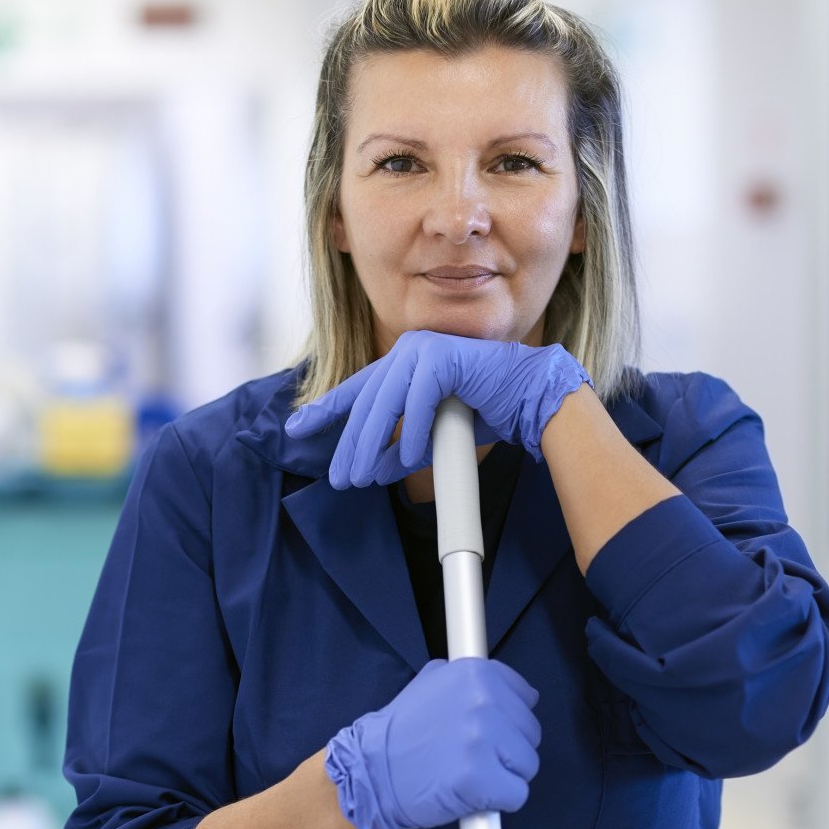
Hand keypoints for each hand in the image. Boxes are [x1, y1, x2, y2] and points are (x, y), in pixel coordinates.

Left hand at [285, 330, 591, 487]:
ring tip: (362, 476)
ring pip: (384, 402)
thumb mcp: (434, 435)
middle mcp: (409, 352)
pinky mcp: (443, 358)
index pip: (358, 391)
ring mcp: (425, 350)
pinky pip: (417, 400)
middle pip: (367, 402)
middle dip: (351, 444)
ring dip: (372, 445)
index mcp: (405, 365)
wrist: (530, 399)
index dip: (325, 411)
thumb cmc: (488, 412)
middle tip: (340, 478)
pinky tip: (408, 459)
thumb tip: (373, 469)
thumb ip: (403, 447)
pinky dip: (412, 432)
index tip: (297, 429)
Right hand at [324, 658, 541, 828]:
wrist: (373, 769)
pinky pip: (517, 794)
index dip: (509, 718)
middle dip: (507, 748)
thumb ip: (472, 680)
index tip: (490, 729)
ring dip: (505, 774)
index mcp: (477, 673)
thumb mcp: (432, 681)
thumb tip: (516, 689)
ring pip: (527, 764)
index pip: (525, 696)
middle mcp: (483, 700)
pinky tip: (473, 792)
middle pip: (530, 733)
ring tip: (470, 771)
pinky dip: (500, 800)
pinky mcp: (480, 779)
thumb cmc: (403, 730)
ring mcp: (482, 739)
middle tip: (473, 754)